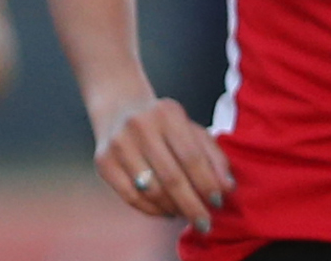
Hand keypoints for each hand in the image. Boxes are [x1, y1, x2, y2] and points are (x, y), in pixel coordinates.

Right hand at [94, 97, 234, 231]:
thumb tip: (228, 187)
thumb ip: (214, 156)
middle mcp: (141, 127)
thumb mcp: (193, 130)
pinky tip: (167, 212)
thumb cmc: (166, 124)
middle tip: (205, 222)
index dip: (207, 183)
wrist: (120, 108)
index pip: (192, 157)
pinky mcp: (103, 162)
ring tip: (187, 215)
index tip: (219, 202)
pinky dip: (152, 210)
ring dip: (173, 208)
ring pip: (150, 190)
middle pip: (171, 177)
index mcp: (168, 114)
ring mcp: (119, 145)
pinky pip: (130, 197)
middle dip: (191, 204)